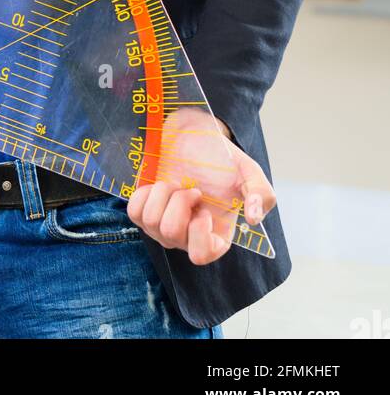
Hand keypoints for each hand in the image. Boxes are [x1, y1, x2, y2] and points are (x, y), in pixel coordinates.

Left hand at [126, 107, 275, 264]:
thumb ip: (260, 193)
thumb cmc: (221, 158)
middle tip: (191, 187)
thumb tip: (254, 218)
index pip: (201, 257)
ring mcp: (163, 227)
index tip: (204, 207)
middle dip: (179, 201)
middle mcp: (188, 237)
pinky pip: (134, 213)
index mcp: (215, 235)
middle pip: (170, 234)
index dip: (198, 233)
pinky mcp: (145, 212)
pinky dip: (145, 194)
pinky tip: (159, 185)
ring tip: (177, 184)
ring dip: (164, 193)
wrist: (193, 137)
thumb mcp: (248, 171)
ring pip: (151, 222)